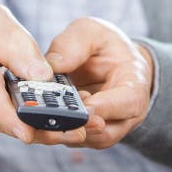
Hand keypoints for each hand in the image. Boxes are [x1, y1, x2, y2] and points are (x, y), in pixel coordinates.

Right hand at [0, 0, 87, 144]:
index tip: (35, 130)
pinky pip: (6, 126)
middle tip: (79, 128)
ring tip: (76, 126)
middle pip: (2, 120)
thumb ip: (16, 44)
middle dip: (40, 126)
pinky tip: (54, 119)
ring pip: (7, 128)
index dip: (12, 117)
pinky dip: (29, 124)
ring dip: (40, 129)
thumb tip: (43, 76)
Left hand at [44, 17, 153, 148]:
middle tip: (51, 113)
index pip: (128, 104)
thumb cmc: (104, 45)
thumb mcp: (91, 32)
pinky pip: (71, 138)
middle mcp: (125, 114)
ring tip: (41, 113)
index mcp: (134, 85)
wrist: (109, 61)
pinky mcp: (86, 132)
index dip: (105, 108)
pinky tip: (36, 117)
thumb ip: (74, 44)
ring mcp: (106, 127)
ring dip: (62, 129)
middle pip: (105, 132)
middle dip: (77, 124)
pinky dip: (54, 131)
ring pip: (86, 139)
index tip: (81, 107)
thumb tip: (52, 66)